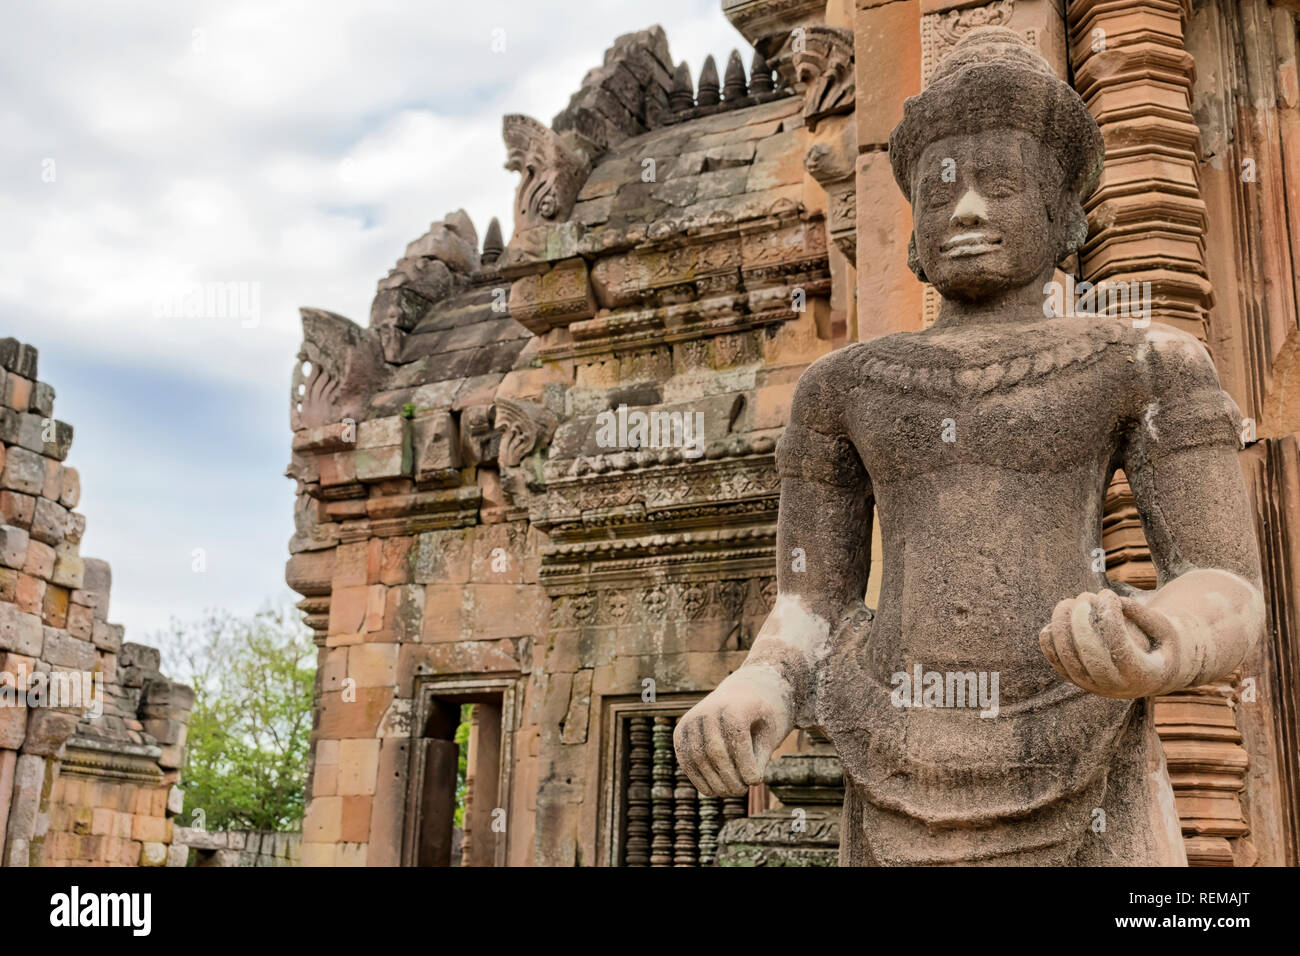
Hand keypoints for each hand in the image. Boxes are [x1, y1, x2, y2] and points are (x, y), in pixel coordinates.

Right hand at [673, 667, 791, 796]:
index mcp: (733, 705)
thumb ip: (760, 757)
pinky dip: (698, 779)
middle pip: (715, 750)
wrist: (740, 694)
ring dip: (713, 781)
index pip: (736, 737)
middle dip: (729, 777)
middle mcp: (708, 710)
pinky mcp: (680, 732)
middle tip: (741, 792)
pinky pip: (685, 759)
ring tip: (729, 792)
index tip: (756, 781)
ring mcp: (691, 720)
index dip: (745, 763)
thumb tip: (748, 781)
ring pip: (698, 757)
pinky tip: (712, 791)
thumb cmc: (759, 718)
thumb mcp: (768, 733)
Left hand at [1038, 588, 1179, 698]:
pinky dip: (1050, 640)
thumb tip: (1116, 601)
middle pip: (1089, 653)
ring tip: (1067, 602)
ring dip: (1062, 626)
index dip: (1109, 617)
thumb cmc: (1161, 645)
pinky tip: (1057, 620)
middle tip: (1085, 596)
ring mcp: (1091, 686)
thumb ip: (1144, 615)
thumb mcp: (1166, 629)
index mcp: (1141, 675)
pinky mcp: (1076, 680)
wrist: (1153, 675)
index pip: (1118, 646)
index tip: (1108, 594)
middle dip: (1082, 620)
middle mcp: (1114, 686)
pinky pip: (1056, 661)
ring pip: (1067, 657)